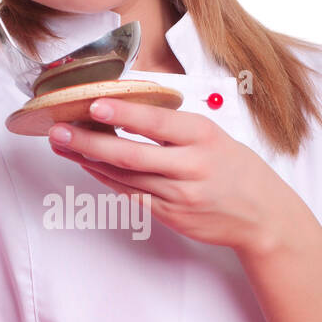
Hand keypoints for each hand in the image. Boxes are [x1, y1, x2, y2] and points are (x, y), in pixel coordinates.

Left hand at [48, 95, 289, 253]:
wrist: (263, 216)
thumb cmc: (237, 169)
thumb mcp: (215, 135)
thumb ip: (175, 125)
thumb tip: (129, 104)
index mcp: (204, 136)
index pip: (158, 123)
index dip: (124, 114)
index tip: (95, 104)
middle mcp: (192, 166)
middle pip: (131, 154)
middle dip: (89, 142)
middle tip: (59, 130)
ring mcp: (180, 194)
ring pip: (125, 176)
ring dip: (89, 160)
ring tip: (63, 145)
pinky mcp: (172, 215)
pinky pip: (131, 195)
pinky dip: (106, 179)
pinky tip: (88, 166)